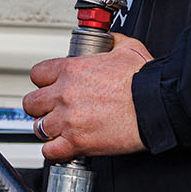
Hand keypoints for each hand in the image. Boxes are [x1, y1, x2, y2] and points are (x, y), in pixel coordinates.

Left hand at [23, 31, 151, 161]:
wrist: (159, 106)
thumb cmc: (146, 80)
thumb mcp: (128, 48)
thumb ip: (112, 42)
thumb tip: (110, 40)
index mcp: (72, 70)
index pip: (37, 75)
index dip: (44, 82)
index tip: (51, 87)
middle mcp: (64, 94)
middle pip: (32, 103)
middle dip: (41, 107)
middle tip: (53, 110)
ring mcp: (69, 120)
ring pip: (38, 127)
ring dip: (48, 129)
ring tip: (59, 130)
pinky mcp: (78, 142)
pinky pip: (50, 151)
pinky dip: (54, 151)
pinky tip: (64, 147)